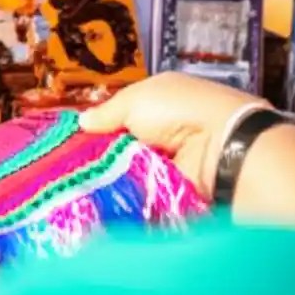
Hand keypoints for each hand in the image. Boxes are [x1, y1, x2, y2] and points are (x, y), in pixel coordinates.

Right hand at [79, 72, 267, 197]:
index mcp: (160, 99)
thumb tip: (82, 121)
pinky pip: (142, 191)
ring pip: (128, 170)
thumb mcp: (136, 99)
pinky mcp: (173, 186)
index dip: (99, 126)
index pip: (121, 114)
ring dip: (112, 175)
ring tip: (83, 182)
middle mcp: (166, 129)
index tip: (72, 140)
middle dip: (101, 154)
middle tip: (71, 165)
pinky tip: (105, 195)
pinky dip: (128, 192)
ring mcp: (170, 160)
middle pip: (122, 144)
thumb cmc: (180, 111)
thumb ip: (107, 112)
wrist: (222, 148)